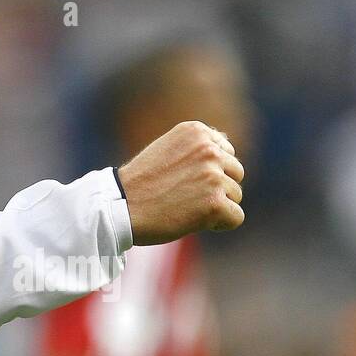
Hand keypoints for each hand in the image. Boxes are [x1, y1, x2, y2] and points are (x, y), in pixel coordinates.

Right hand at [118, 121, 244, 244]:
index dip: (208, 170)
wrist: (119, 207)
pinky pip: (236, 217)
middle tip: (184, 195)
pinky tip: (194, 220)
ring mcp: (213, 176)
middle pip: (235, 173)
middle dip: (217, 187)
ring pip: (235, 195)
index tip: (183, 178)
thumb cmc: (140, 183)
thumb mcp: (166, 149)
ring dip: (216, 205)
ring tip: (184, 206)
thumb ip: (196, 147)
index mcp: (196, 131)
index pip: (226, 152)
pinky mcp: (215, 203)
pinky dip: (219, 224)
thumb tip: (227, 148)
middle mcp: (208, 149)